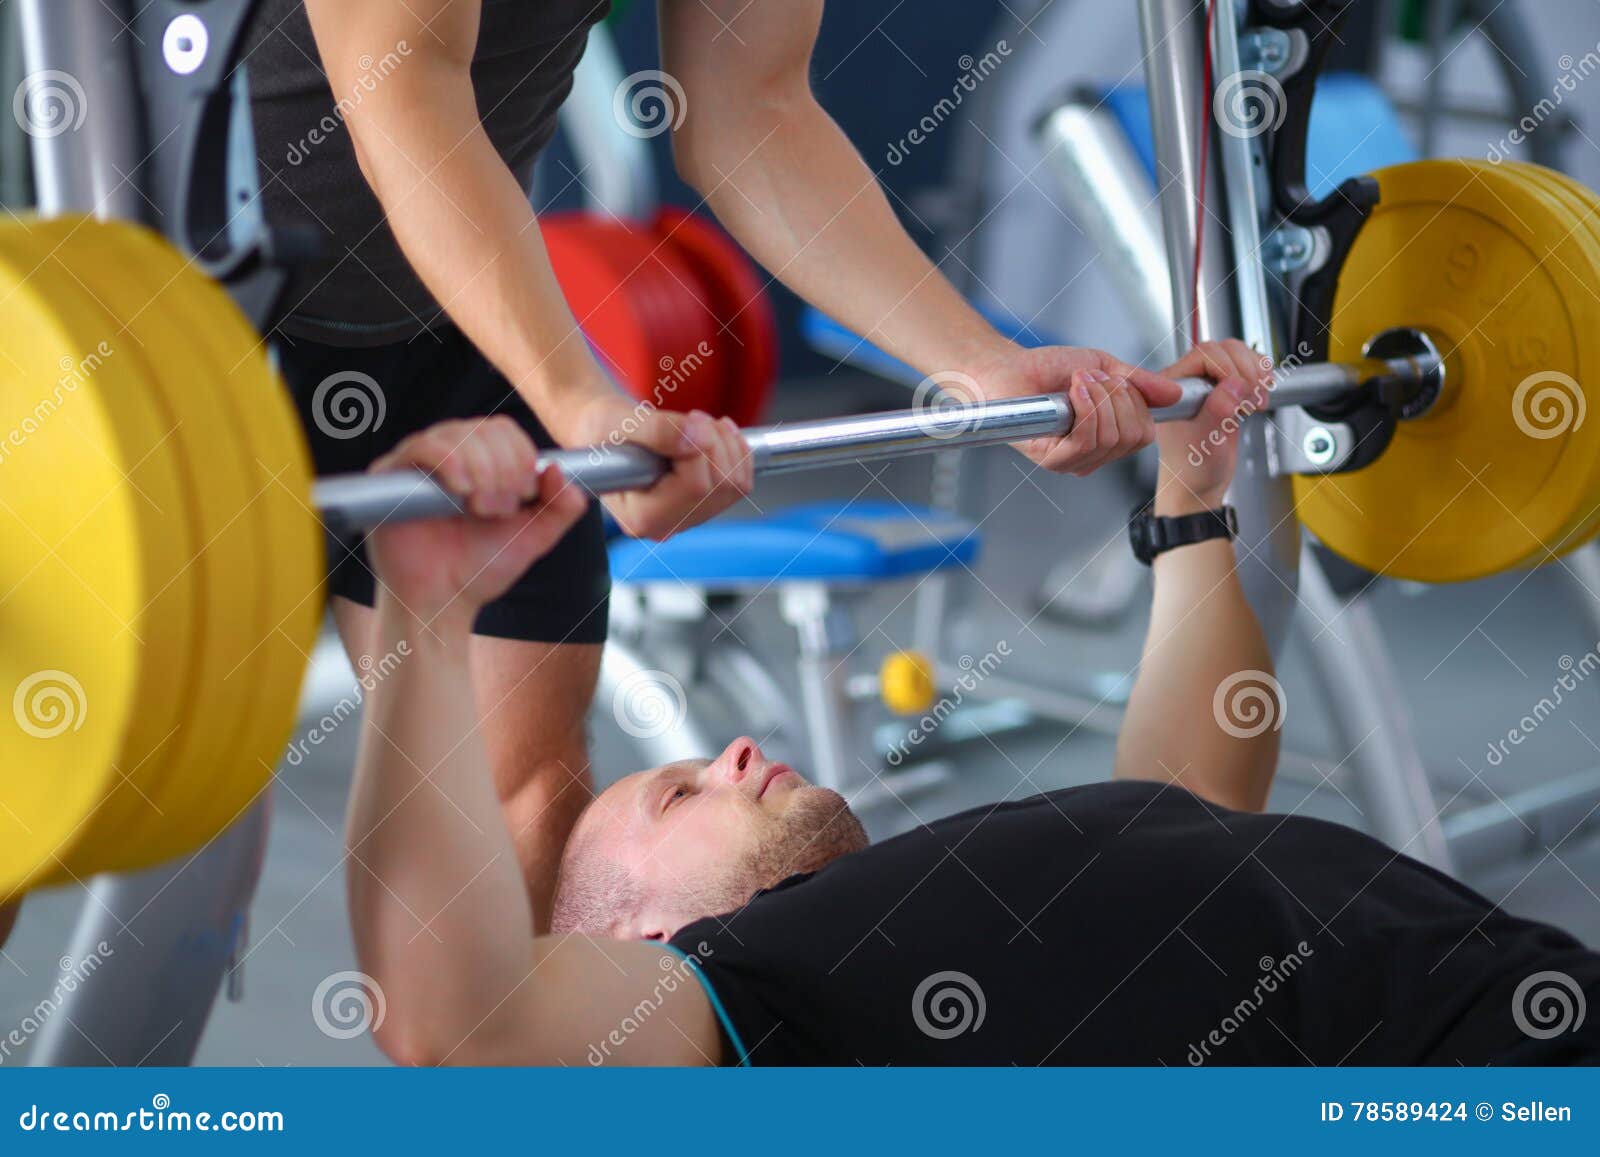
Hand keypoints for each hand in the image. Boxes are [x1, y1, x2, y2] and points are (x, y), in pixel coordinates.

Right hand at [366, 417, 589, 623]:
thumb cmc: (480, 569)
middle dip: (504, 470)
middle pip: (485, 429)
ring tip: (480, 509)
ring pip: (458, 434)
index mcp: (480, 462)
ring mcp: (418, 463)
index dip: (521, 457)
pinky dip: (450, 462)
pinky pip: (423, 446)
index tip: (524, 497)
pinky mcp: (391, 474)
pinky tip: (461, 490)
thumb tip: (558, 469)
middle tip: (498, 510)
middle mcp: (448, 455)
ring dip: (482, 470)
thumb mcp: (534, 537)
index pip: (504, 431)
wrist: (441, 601)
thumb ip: (561, 507)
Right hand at [563, 394, 752, 539]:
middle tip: (694, 418)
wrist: (604, 435)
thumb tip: (698, 438)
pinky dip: (737, 452)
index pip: (694, 487)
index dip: (699, 448)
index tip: (688, 419)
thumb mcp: (617, 422)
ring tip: (701, 424)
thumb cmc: (602, 431)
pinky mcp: (702, 507)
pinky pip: (741, 483)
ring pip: (737, 485)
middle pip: (720, 486)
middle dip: (716, 442)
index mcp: (641, 516)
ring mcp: (687, 518)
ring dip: (729, 445)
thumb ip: (656, 430)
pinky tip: (717, 433)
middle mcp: (666, 525)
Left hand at [963, 344, 1183, 474]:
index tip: (1112, 378)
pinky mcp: (1052, 460)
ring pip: (1111, 438)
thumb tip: (1175, 394)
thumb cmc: (1048, 369)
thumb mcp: (1104, 367)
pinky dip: (1085, 410)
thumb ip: (1139, 382)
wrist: (1009, 367)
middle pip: (1132, 437)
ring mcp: (1073, 461)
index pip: (1145, 433)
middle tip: (1089, 378)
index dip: (1135, 401)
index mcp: (1108, 438)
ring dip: (1098, 399)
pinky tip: (1072, 394)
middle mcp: (1093, 455)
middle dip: (1116, 396)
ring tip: (1076, 383)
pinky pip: (1085, 442)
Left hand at [1154, 339, 1272, 513]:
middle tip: (1254, 398)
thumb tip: (1234, 385)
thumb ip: (1218, 411)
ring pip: (1237, 353)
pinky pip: (1245, 365)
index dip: (1228, 368)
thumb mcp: (1205, 443)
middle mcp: (1187, 382)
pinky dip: (1260, 374)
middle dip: (1246, 371)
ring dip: (1256, 371)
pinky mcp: (1223, 389)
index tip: (1240, 393)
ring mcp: (1206, 384)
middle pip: (1223, 349)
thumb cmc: (1191, 469)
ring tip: (1257, 399)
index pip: (1203, 355)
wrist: (1199, 483)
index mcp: (1170, 389)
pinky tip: (1260, 394)